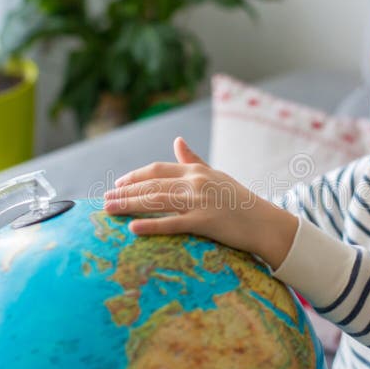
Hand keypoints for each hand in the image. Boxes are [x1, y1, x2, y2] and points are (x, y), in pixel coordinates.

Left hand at [102, 136, 297, 268]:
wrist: (265, 223)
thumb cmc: (239, 201)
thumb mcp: (216, 175)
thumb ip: (193, 160)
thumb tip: (177, 140)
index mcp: (196, 171)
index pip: (157, 170)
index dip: (135, 177)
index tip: (117, 184)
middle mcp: (196, 182)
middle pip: (152, 184)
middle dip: (125, 191)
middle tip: (104, 199)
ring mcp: (200, 201)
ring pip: (157, 201)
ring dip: (129, 205)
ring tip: (109, 209)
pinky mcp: (205, 221)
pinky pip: (172, 223)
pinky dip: (151, 225)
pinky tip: (133, 228)